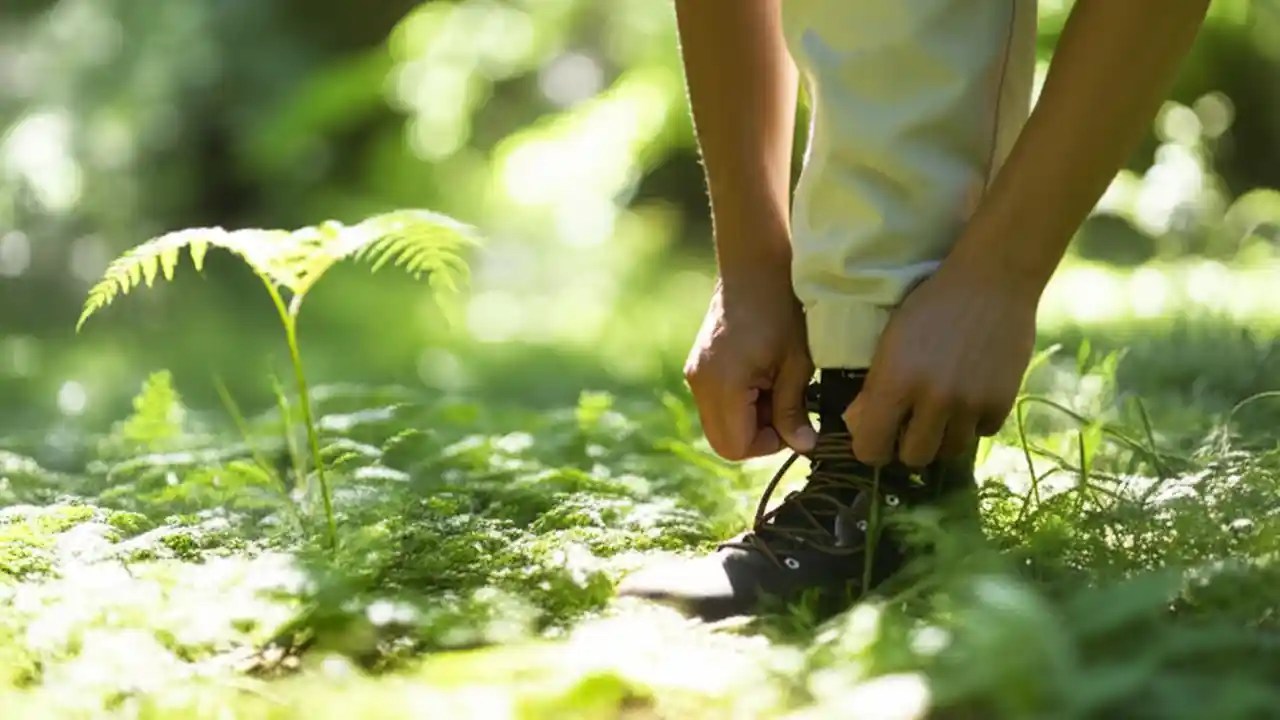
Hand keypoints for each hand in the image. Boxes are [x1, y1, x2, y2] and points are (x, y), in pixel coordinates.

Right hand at [685, 269, 815, 460]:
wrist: (753, 267)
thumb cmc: (780, 309)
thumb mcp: (796, 363)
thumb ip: (793, 410)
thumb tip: (804, 447)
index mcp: (723, 385)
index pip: (736, 446)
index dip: (768, 444)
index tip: (792, 422)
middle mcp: (700, 384)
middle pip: (723, 442)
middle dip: (756, 435)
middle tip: (784, 407)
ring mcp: (694, 375)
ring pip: (719, 423)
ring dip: (748, 418)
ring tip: (774, 386)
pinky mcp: (697, 366)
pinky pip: (715, 403)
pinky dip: (738, 402)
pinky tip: (760, 376)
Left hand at [844, 262, 1038, 466]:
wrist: (991, 281)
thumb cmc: (930, 306)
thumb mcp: (890, 342)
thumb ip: (873, 389)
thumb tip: (857, 426)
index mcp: (895, 383)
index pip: (872, 448)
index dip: (872, 449)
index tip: (878, 439)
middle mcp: (932, 400)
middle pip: (914, 457)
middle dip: (908, 445)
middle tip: (912, 425)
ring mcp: (970, 404)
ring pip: (950, 450)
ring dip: (943, 436)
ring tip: (943, 410)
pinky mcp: (1001, 403)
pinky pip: (982, 433)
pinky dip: (974, 422)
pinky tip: (970, 396)